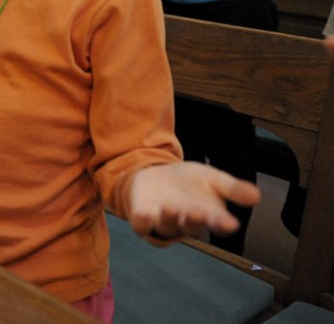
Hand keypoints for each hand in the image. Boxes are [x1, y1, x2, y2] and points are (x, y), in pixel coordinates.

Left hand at [127, 162, 259, 239]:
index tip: (231, 223)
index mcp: (207, 215)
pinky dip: (143, 222)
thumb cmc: (188, 182)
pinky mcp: (143, 218)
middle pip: (192, 226)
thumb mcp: (212, 179)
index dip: (223, 224)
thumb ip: (232, 188)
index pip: (217, 224)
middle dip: (195, 220)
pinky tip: (145, 214)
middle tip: (200, 212)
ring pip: (168, 226)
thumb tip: (256, 196)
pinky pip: (142, 226)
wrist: (156, 174)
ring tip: (172, 208)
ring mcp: (164, 222)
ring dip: (170, 218)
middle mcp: (186, 222)